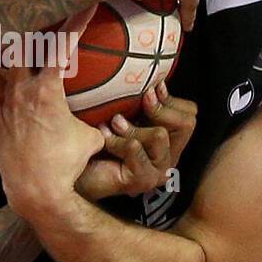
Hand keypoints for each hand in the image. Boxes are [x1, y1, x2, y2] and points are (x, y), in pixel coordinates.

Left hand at [0, 12, 102, 219]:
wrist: (36, 190)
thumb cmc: (66, 164)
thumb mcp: (90, 139)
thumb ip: (96, 121)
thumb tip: (111, 119)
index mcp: (47, 89)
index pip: (63, 47)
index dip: (77, 23)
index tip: (88, 3)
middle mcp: (20, 90)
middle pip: (16, 45)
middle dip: (22, 23)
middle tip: (23, 4)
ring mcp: (3, 103)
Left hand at [75, 82, 197, 200]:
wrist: (72, 169)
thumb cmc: (94, 139)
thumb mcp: (123, 112)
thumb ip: (142, 101)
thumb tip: (157, 81)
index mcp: (168, 140)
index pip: (190, 115)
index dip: (171, 99)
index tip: (149, 89)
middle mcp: (168, 157)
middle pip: (186, 124)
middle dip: (158, 110)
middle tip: (135, 106)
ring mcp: (157, 171)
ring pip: (160, 134)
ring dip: (131, 128)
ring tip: (110, 126)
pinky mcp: (142, 181)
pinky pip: (136, 149)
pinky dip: (116, 140)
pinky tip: (102, 139)